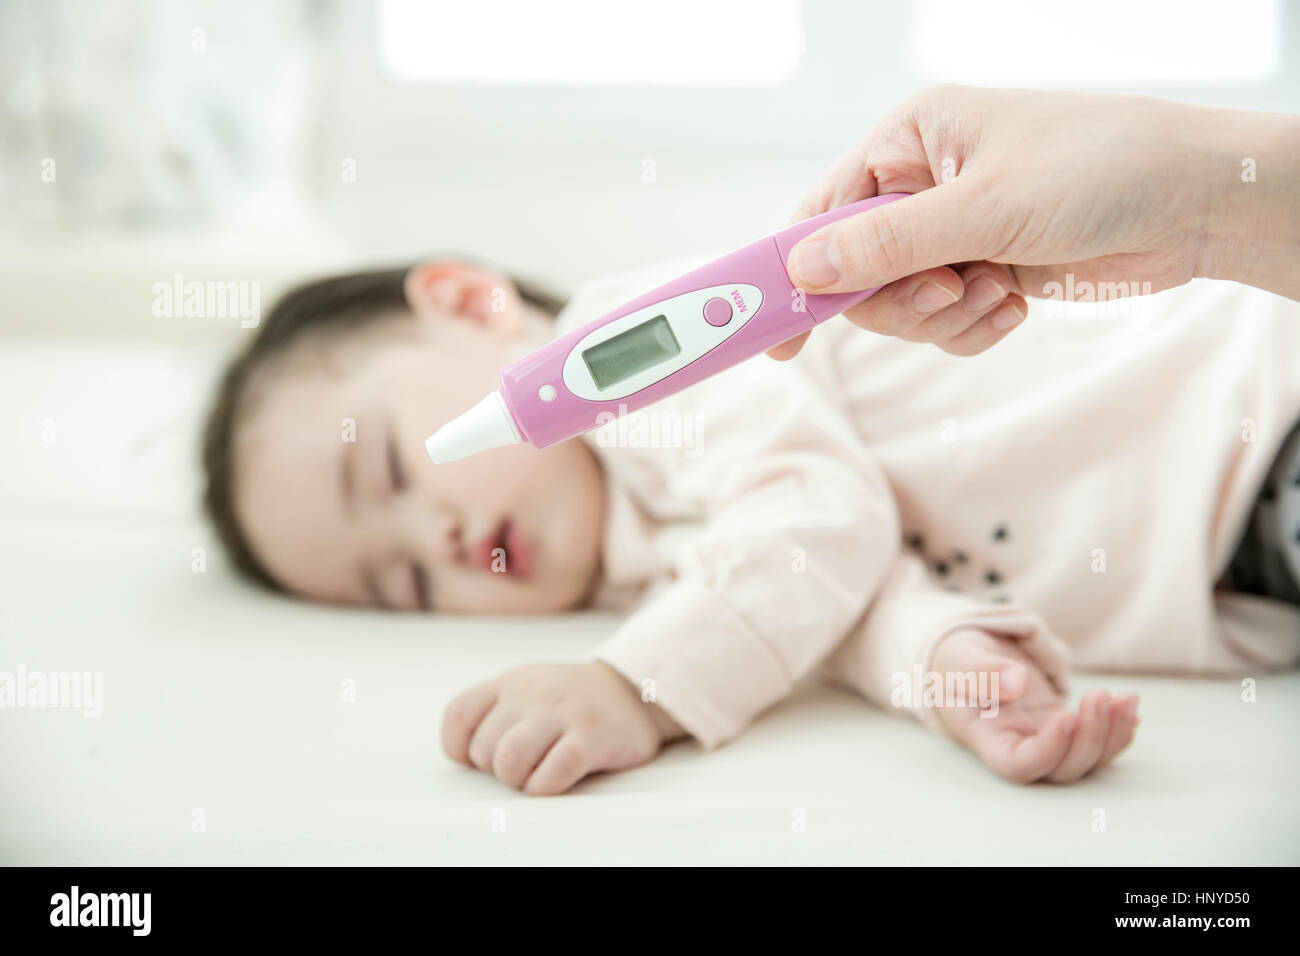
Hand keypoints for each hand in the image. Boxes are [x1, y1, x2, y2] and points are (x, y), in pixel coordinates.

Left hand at [441, 660, 683, 794]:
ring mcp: (563, 713)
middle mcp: (533, 693)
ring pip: (510, 760)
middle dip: (498, 770)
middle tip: (524, 766)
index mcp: (511, 683)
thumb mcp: (527, 688)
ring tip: (537, 775)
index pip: (458, 715)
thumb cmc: (570, 701)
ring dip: (519, 781)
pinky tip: (559, 779)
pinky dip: (546, 787)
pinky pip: (551, 775)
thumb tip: (465, 758)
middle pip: (484, 749)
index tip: (482, 759)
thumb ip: (492, 711)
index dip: (460, 749)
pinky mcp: (591, 738)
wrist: (634, 690)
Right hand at [772, 85, 1299, 358]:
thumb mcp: (983, 207)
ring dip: (944, 316)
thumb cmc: (1101, 168)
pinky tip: (1016, 303)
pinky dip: (974, 327)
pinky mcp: (985, 271)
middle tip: (945, 292)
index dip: (790, 271)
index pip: (820, 212)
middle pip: (856, 274)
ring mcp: (953, 232)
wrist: (1199, 202)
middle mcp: (922, 185)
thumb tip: (805, 269)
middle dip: (898, 299)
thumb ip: (887, 244)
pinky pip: (945, 325)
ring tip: (997, 290)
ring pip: (901, 308)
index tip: (772, 332)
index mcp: (909, 142)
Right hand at [930, 628, 1138, 783]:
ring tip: (1126, 699)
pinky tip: (1129, 705)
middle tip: (1099, 697)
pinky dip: (1118, 728)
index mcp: (988, 740)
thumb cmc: (955, 664)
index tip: (1065, 717)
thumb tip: (1018, 682)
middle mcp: (1019, 748)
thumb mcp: (960, 661)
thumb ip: (984, 673)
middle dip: (1090, 738)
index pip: (1019, 766)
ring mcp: (1044, 740)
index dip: (1048, 751)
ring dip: (1112, 735)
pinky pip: (1097, 741)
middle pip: (1063, 769)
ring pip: (1087, 760)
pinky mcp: (1062, 727)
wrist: (965, 659)